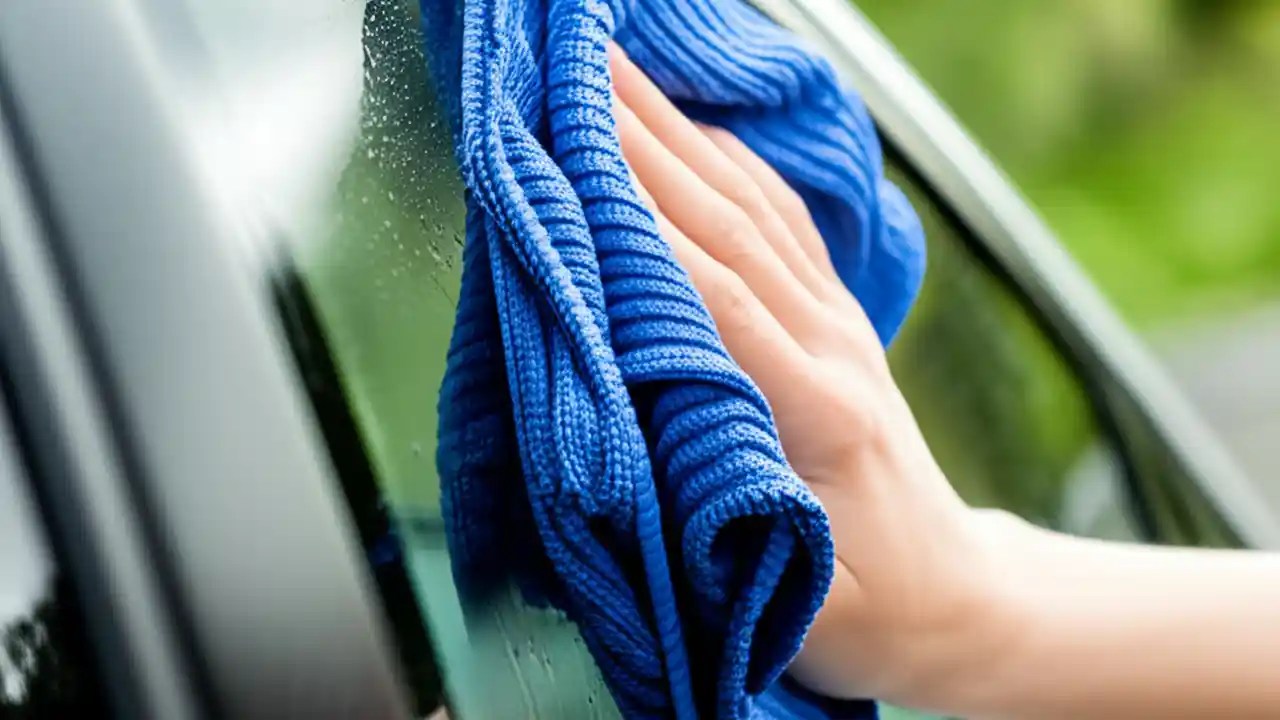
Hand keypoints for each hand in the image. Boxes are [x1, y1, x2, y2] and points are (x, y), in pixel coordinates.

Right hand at [609, 46, 1012, 703]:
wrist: (956, 602)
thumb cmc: (867, 613)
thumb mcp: (797, 596)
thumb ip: (728, 517)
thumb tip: (640, 438)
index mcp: (816, 409)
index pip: (712, 293)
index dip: (639, 219)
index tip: (571, 153)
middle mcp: (830, 346)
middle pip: (726, 221)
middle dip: (642, 139)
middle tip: (571, 70)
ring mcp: (839, 326)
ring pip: (751, 207)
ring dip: (679, 132)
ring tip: (613, 71)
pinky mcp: (838, 323)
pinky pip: (783, 222)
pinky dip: (733, 162)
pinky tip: (696, 127)